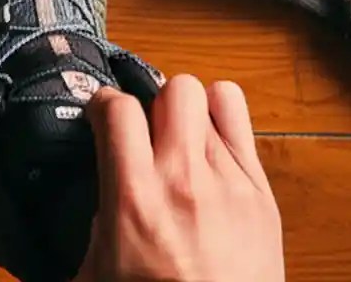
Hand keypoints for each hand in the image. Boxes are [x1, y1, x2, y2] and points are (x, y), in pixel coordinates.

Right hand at [74, 75, 283, 281]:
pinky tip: (210, 146)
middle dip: (154, 101)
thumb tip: (90, 193)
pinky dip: (222, 121)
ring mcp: (228, 180)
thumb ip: (91, 221)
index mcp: (135, 198)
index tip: (101, 117)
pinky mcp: (260, 190)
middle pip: (172, 87)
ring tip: (180, 139)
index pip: (116, 108)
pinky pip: (241, 120)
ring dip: (188, 113)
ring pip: (208, 97)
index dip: (102, 105)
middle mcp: (183, 179)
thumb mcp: (98, 270)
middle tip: (146, 129)